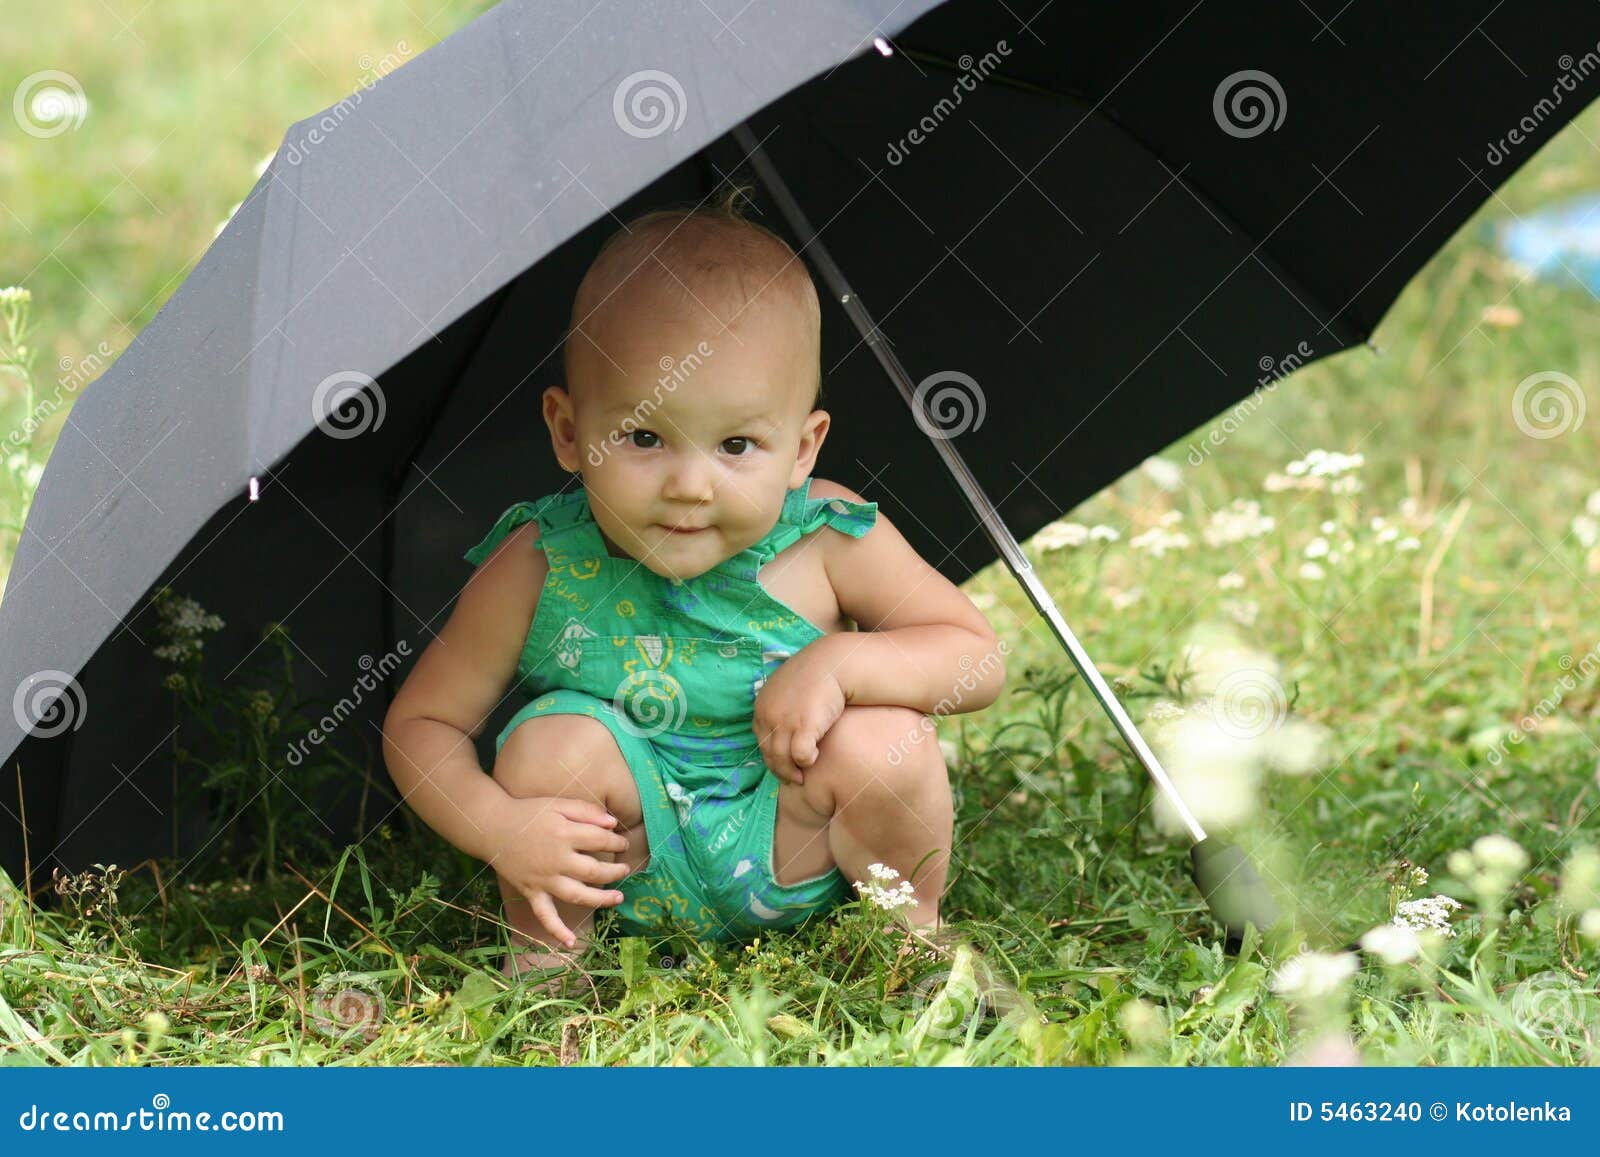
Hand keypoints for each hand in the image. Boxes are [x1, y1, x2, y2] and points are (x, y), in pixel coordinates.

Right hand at [484, 795, 632, 947]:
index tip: (623, 843)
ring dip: (601, 899)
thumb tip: (613, 823)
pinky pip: (545, 915)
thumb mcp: (557, 804)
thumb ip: (586, 811)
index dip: (616, 842)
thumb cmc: (528, 813)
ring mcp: (543, 879)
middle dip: (615, 871)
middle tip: (625, 868)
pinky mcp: (531, 892)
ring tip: (618, 898)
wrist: (492, 827)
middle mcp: (556, 860)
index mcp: (564, 834)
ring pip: (578, 894)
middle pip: (594, 871)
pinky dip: (557, 930)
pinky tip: (571, 943)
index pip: (600, 841)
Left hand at [752, 644, 846, 786]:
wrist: (834, 663)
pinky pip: (801, 756)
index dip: (770, 756)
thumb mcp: (787, 688)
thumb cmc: (815, 675)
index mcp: (761, 706)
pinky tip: (815, 758)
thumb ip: (779, 705)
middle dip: (779, 769)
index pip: (761, 740)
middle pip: (769, 753)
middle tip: (792, 779)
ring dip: (792, 772)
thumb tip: (779, 726)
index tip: (781, 764)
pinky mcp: (804, 727)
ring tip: (802, 777)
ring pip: (782, 759)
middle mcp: (769, 715)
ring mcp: (785, 722)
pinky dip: (807, 761)